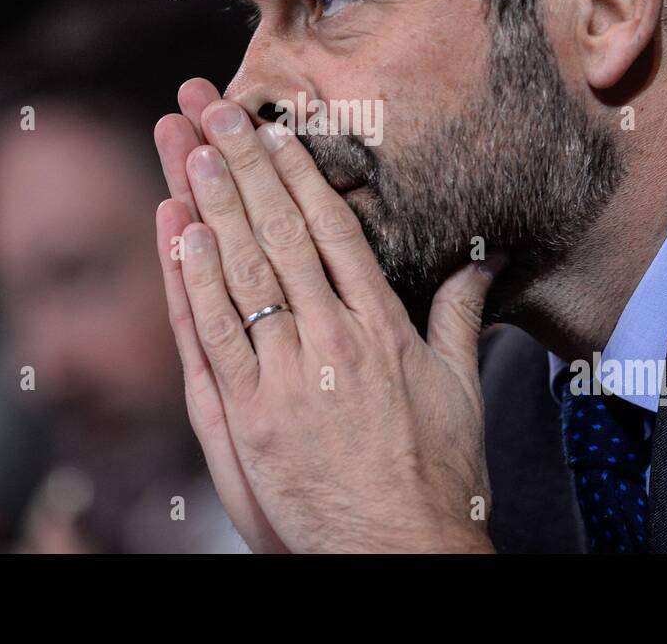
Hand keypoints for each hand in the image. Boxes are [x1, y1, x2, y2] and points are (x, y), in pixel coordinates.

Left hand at [154, 79, 499, 552]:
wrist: (401, 553)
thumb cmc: (438, 478)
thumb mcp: (461, 388)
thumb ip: (460, 313)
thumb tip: (484, 258)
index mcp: (382, 328)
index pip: (333, 231)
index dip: (298, 175)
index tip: (274, 131)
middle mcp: (333, 341)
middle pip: (280, 236)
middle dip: (245, 168)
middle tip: (216, 113)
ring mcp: (287, 377)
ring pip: (243, 275)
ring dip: (213, 208)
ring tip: (189, 152)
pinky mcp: (250, 417)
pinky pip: (215, 338)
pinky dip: (195, 285)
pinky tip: (182, 235)